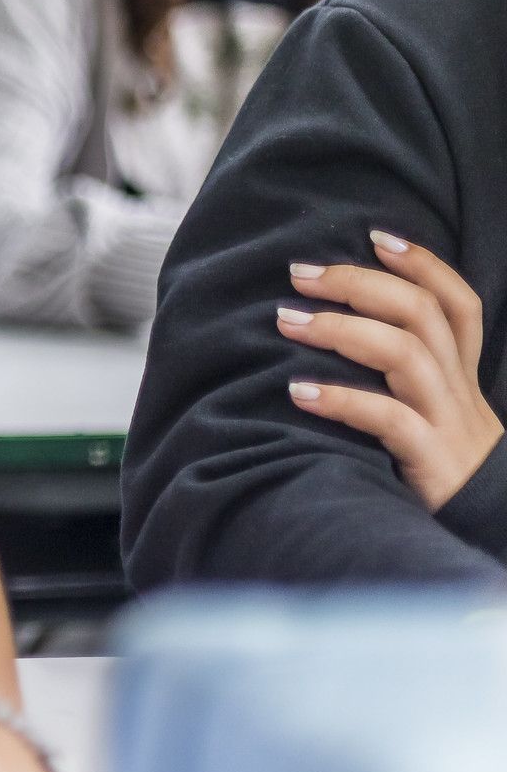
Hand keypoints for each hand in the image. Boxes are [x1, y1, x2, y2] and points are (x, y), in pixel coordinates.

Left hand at [281, 229, 502, 511]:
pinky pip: (389, 420)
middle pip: (422, 315)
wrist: (488, 536)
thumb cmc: (444, 474)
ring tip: (285, 320)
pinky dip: (342, 400)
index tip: (375, 236)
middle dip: (360, 284)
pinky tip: (298, 392)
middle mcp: (459, 393)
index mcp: (462, 378)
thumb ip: (406, 382)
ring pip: (406, 354)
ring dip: (340, 330)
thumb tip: (338, 332)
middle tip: (300, 273)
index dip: (424, 266)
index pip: (458, 305)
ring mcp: (449, 426)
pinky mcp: (434, 464)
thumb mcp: (436, 418)